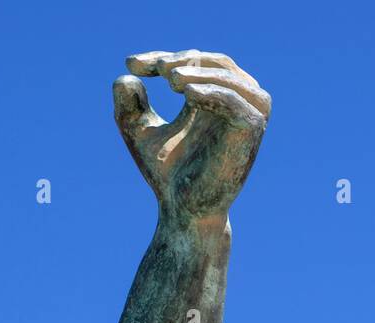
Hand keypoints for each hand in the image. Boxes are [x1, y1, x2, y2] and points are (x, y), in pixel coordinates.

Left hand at [114, 50, 268, 223]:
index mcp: (212, 100)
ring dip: (202, 71)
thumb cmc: (167, 177)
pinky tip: (186, 92)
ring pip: (232, 77)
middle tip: (157, 69)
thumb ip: (130, 107)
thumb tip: (123, 78)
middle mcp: (235, 104)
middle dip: (184, 60)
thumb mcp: (139, 134)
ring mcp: (247, 117)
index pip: (193, 62)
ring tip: (170, 79)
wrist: (183, 213)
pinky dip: (214, 92)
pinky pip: (237, 103)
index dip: (162, 58)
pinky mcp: (251, 133)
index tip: (130, 63)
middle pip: (216, 62)